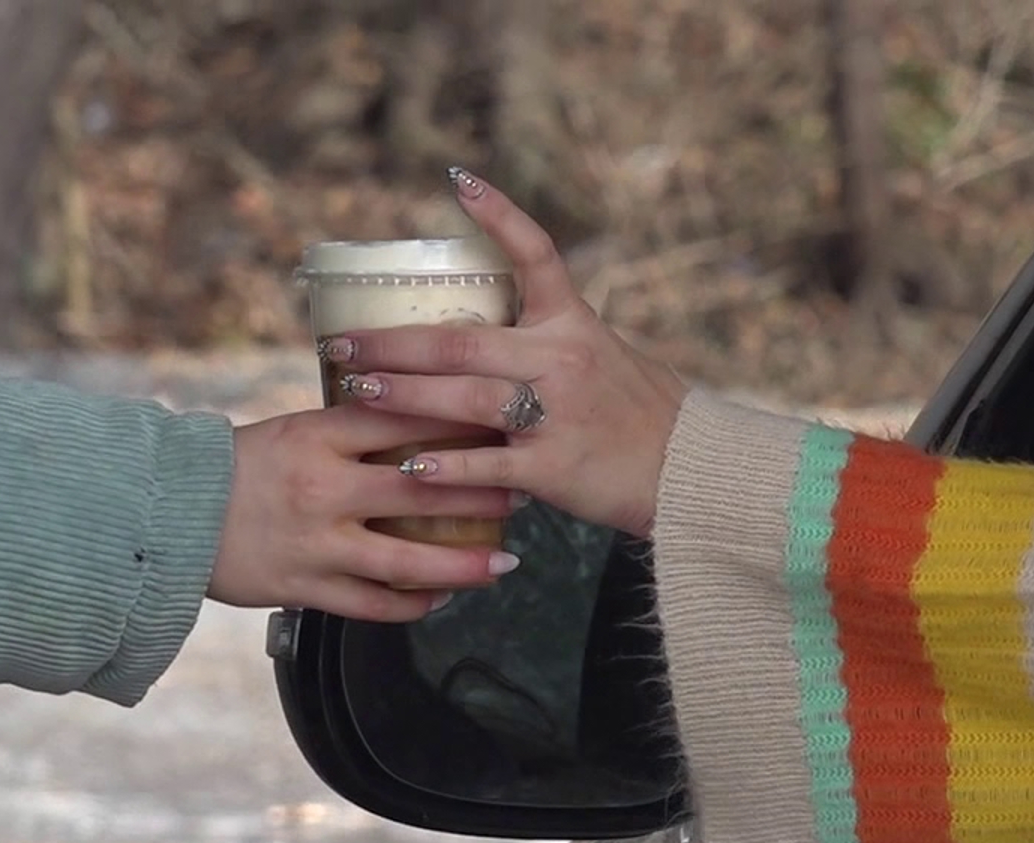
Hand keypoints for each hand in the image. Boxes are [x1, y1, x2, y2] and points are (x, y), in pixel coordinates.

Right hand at [208, 404, 522, 620]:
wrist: (163, 514)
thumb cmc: (236, 467)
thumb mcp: (291, 430)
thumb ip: (348, 431)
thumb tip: (417, 414)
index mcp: (317, 436)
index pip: (404, 418)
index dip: (461, 419)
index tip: (506, 420)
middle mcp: (322, 487)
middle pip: (420, 487)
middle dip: (480, 491)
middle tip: (524, 492)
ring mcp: (315, 542)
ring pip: (406, 559)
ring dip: (463, 564)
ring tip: (504, 564)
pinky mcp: (303, 587)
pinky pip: (371, 604)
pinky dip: (411, 604)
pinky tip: (441, 598)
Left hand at [326, 168, 688, 537]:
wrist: (690, 472)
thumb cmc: (641, 414)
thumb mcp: (605, 357)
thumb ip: (548, 344)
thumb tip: (484, 335)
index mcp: (574, 324)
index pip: (537, 254)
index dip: (498, 214)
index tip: (457, 179)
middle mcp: (563, 360)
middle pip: (462, 341)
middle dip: (394, 341)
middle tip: (342, 339)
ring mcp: (557, 414)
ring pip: (464, 398)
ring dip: (402, 394)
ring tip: (355, 388)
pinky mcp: (554, 467)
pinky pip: (487, 466)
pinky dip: (444, 466)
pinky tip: (407, 465)